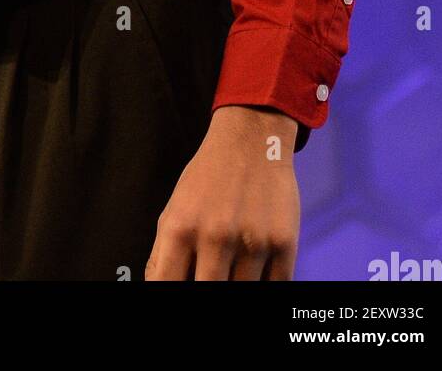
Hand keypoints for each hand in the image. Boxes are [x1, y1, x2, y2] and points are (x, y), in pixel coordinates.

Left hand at [145, 105, 300, 279]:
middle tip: (211, 279)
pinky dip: (264, 287)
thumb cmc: (207, 179)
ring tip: (232, 270)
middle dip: (207, 292)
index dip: (168, 300)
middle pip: (208, 295)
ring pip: (243, 294)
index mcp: (180, 228)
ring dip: (237, 286)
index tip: (180, 295)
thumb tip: (157, 287)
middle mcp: (215, 236)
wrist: (251, 139)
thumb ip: (163, 255)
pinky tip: (254, 274)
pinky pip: (275, 289)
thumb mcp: (174, 210)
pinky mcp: (284, 244)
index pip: (167, 286)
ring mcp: (252, 242)